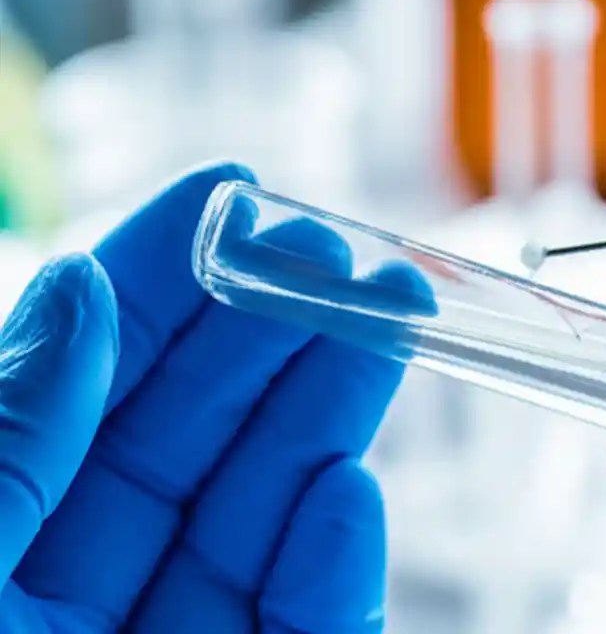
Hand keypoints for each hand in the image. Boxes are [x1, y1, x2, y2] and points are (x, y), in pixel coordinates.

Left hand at [0, 163, 412, 631]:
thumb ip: (11, 439)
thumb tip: (77, 288)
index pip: (85, 394)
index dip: (152, 286)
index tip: (224, 193)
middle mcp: (78, 598)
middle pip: (192, 443)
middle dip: (270, 334)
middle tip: (341, 252)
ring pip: (264, 519)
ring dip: (331, 416)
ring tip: (390, 321)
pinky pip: (309, 630)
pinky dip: (337, 568)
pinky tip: (347, 488)